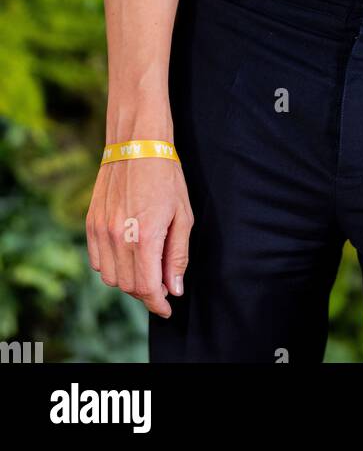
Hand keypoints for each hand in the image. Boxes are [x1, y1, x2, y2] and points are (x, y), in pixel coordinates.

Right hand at [86, 155, 193, 317]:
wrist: (137, 143)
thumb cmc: (166, 176)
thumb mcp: (183, 215)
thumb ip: (177, 255)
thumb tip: (174, 287)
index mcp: (144, 237)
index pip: (146, 288)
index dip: (158, 303)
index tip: (167, 307)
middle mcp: (118, 237)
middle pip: (128, 286)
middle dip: (147, 292)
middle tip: (162, 282)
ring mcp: (100, 231)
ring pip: (111, 277)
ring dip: (129, 280)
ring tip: (147, 265)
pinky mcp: (91, 223)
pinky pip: (97, 261)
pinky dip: (112, 266)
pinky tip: (128, 253)